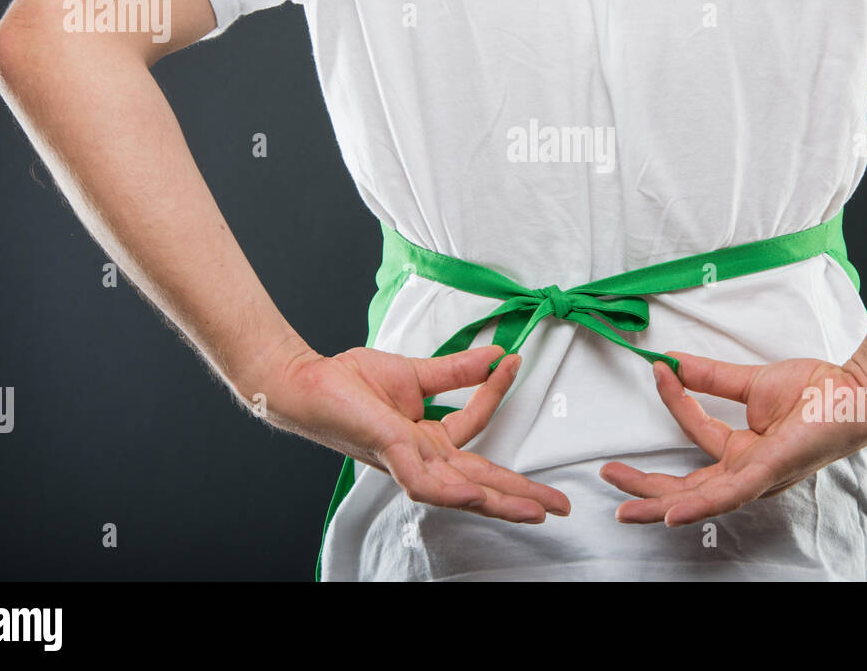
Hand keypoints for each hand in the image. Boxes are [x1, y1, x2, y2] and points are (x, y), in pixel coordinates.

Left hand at [276, 344, 569, 523]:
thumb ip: (457, 370)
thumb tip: (496, 355)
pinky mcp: (391, 454)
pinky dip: (452, 492)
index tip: (513, 361)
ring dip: (500, 502)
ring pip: (461, 490)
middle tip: (558, 505)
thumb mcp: (415, 372)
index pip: (477, 425)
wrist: (307, 380)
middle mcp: (421, 457)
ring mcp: (407, 461)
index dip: (498, 393)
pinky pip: (425, 482)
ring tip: (534, 511)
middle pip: (481, 480)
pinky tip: (476, 497)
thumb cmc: (349, 380)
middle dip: (521, 494)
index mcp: (427, 439)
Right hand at [601, 351, 866, 525]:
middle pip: (686, 486)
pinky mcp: (767, 473)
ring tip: (626, 508)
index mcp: (744, 452)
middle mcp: (747, 471)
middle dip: (644, 486)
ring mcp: (756, 477)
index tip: (658, 370)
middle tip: (610, 476)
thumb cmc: (817, 390)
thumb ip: (710, 377)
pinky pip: (727, 495)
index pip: (695, 433)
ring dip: (657, 504)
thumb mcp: (752, 382)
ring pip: (698, 499)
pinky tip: (671, 515)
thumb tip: (673, 362)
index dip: (673, 402)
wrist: (855, 390)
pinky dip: (697, 507)